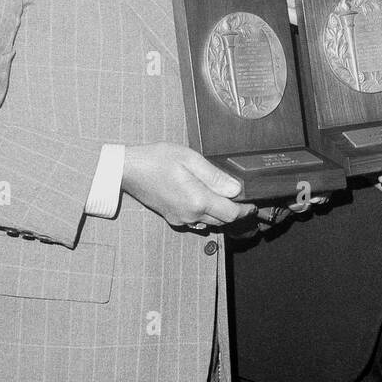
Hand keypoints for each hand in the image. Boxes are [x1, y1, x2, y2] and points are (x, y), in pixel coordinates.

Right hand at [122, 143, 254, 228]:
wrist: (128, 170)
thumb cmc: (157, 159)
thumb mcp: (190, 159)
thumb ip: (215, 176)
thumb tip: (237, 189)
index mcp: (198, 200)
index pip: (231, 214)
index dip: (245, 209)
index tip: (252, 202)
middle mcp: (190, 215)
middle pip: (223, 220)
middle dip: (234, 211)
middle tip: (242, 198)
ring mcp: (181, 219)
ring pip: (210, 222)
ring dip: (220, 213)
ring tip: (224, 197)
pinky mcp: (172, 218)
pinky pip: (196, 222)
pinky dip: (206, 214)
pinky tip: (204, 200)